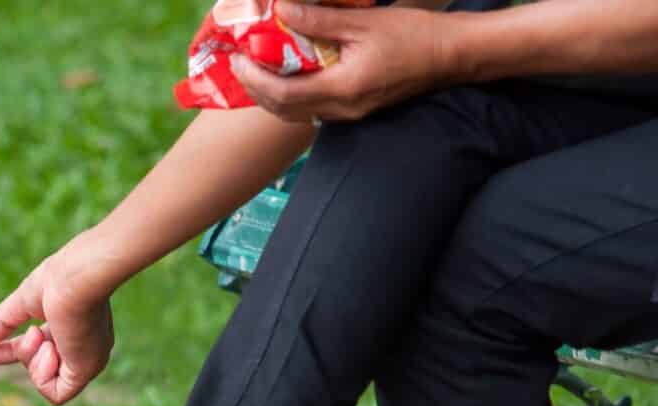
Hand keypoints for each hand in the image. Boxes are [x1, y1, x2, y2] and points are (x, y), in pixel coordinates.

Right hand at [0, 229, 120, 405]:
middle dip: (23, 352)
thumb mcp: (21, 304)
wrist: (77, 281)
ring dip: (32, 359)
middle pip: (39, 365)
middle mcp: (81, 347)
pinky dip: (42, 375)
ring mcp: (85, 362)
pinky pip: (56, 394)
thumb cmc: (57, 282)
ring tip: (41, 335)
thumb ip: (0, 324)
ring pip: (45, 380)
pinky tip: (50, 350)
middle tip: (31, 333)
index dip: (9, 352)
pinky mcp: (85, 373)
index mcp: (71, 327)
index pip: (37, 348)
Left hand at [232, 1, 459, 122]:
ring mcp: (348, 113)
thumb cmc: (413, 35)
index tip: (238, 59)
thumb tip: (281, 9)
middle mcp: (341, 109)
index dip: (255, 79)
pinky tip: (283, 76)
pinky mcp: (353, 109)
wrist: (451, 55)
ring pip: (295, 113)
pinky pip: (311, 109)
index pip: (284, 94)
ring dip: (269, 96)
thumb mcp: (364, 22)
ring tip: (253, 71)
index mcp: (343, 89)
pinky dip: (290, 96)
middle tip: (237, 64)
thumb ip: (319, 20)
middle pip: (283, 110)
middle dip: (255, 90)